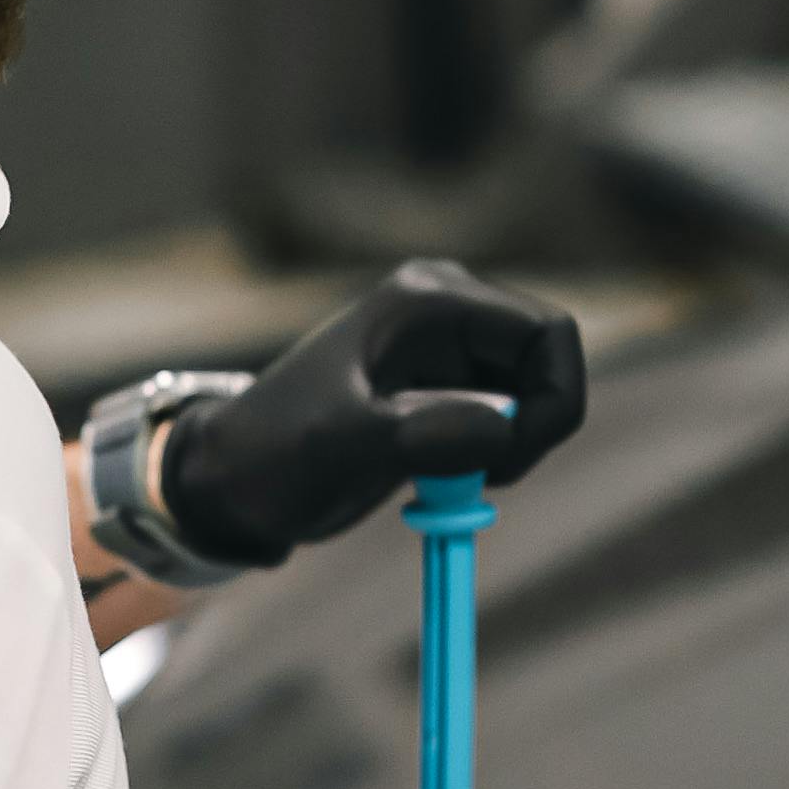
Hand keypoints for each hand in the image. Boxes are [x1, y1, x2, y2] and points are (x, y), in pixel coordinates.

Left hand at [158, 258, 585, 569]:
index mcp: (428, 301)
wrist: (233, 483)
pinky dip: (493, 464)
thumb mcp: (339, 444)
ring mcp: (448, 356)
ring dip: (512, 452)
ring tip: (448, 485)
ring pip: (533, 400)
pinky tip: (438, 487)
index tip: (513, 456)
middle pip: (548, 365)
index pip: (547, 331)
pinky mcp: (444, 398)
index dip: (555, 396)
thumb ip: (419, 434)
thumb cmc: (272, 453)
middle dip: (535, 428)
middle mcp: (448, 316)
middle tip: (486, 480)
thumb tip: (504, 428)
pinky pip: (506, 425)